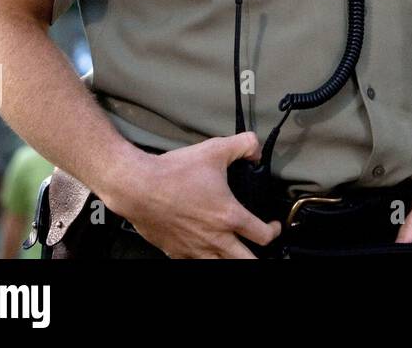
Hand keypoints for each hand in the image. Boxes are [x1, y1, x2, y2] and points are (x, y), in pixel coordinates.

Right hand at [104, 132, 280, 258]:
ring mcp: (194, 248)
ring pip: (221, 266)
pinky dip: (204, 258)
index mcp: (229, 216)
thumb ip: (244, 145)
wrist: (137, 187)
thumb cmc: (174, 172)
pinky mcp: (175, 252)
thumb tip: (256, 150)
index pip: (263, 236)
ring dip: (231, 259)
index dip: (274, 232)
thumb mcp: (216, 149)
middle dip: (257, 258)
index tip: (273, 226)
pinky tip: (205, 250)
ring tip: (234, 251)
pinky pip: (195, 263)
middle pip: (246, 262)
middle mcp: (214, 238)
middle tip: (259, 249)